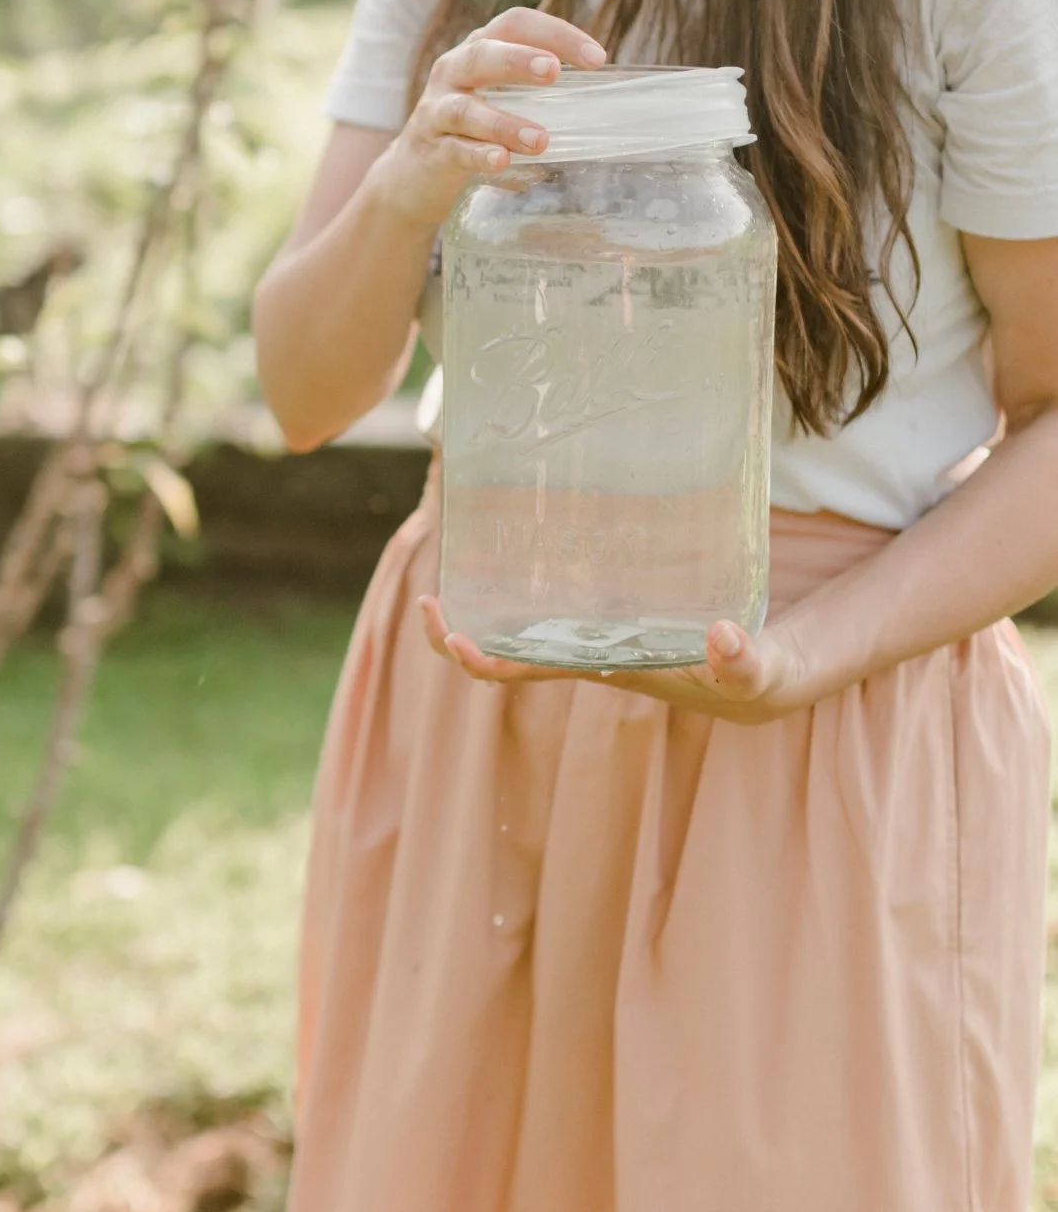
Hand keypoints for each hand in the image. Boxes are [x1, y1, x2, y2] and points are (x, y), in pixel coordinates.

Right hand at [370, 8, 607, 231]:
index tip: (597, 57)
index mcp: (479, 50)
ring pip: (466, 109)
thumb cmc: (472, 129)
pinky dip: (478, 155)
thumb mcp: (502, 98)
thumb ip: (539, 91)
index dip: (556, 33)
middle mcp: (453, 71)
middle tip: (554, 73)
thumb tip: (606, 97)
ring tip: (540, 140)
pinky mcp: (430, 150)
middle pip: (482, 55)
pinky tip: (501, 161)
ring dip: (504, 123)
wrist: (412, 174)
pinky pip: (454, 150)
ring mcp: (436, 111)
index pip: (515, 24)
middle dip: (519, 61)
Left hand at [417, 593, 821, 723]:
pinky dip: (527, 577)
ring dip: (485, 602)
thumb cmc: (767, 674)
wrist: (781, 668)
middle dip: (456, 634)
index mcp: (611, 671)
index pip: (529, 671)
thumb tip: (720, 637)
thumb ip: (747, 663)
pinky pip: (555, 601)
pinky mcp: (618, 611)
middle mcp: (593, 655)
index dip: (479, 658)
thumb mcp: (766, 671)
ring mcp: (600, 634)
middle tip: (431, 594)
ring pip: (524, 625)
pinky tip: (518, 536)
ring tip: (455, 554)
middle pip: (506, 653)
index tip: (448, 631)